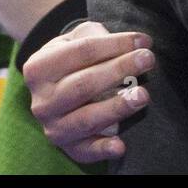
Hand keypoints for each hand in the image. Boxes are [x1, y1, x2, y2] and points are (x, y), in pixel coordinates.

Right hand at [23, 22, 155, 162]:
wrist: (56, 86)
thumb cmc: (74, 57)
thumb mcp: (78, 37)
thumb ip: (99, 36)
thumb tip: (134, 44)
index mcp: (39, 68)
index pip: (81, 52)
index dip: (114, 45)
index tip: (144, 41)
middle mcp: (42, 101)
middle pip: (83, 85)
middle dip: (119, 70)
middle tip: (148, 60)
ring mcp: (53, 127)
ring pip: (86, 119)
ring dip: (117, 107)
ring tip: (143, 95)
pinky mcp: (68, 147)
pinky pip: (85, 151)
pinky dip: (102, 149)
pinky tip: (121, 146)